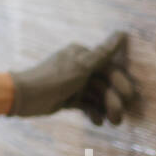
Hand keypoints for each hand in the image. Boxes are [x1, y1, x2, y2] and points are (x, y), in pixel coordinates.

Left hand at [9, 31, 136, 124]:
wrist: (25, 97)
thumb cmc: (55, 78)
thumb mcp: (81, 65)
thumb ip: (103, 53)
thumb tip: (122, 33)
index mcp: (83, 55)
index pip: (109, 68)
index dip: (121, 82)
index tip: (129, 95)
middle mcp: (80, 67)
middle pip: (104, 84)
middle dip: (113, 99)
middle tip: (119, 116)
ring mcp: (74, 84)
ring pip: (97, 96)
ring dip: (106, 108)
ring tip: (112, 122)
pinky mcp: (68, 99)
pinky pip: (87, 105)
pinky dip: (93, 113)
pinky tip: (98, 122)